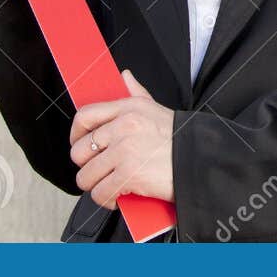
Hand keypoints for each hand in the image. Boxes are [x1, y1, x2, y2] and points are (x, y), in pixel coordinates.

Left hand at [69, 70, 175, 207]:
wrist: (201, 160)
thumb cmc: (180, 138)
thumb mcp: (157, 108)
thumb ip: (136, 92)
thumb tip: (124, 76)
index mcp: (128, 108)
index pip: (84, 116)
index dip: (75, 135)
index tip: (80, 145)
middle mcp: (124, 127)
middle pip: (80, 151)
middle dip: (86, 166)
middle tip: (99, 171)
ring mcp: (125, 151)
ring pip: (87, 176)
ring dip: (95, 186)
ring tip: (109, 185)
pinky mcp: (128, 175)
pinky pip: (101, 193)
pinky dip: (107, 200)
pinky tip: (119, 197)